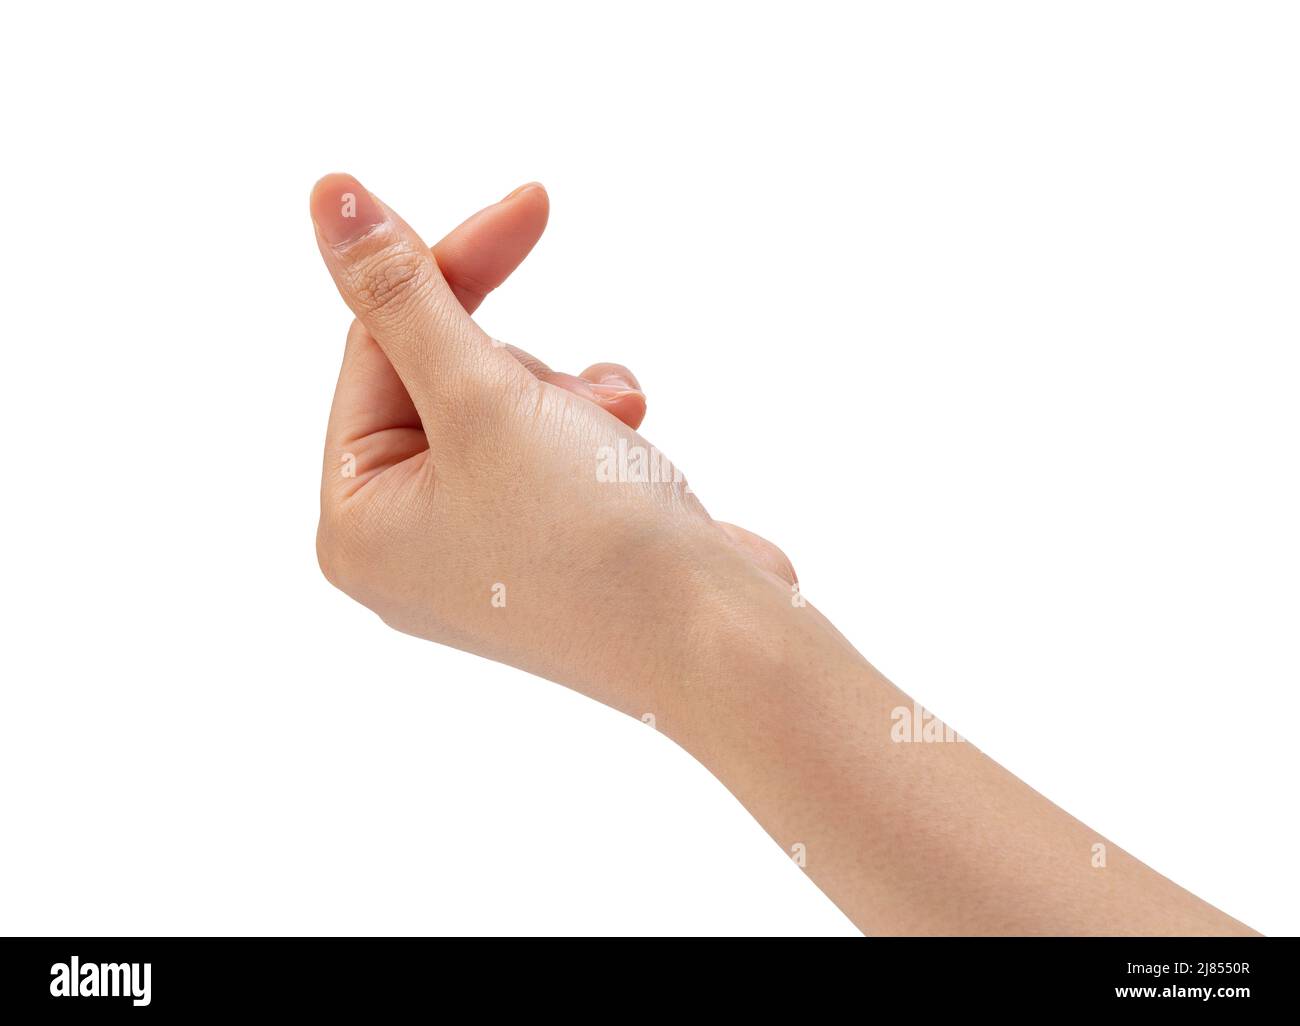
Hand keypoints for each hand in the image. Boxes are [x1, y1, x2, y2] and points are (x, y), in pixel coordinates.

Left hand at [311, 174, 792, 713]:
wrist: (718, 647)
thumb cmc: (591, 541)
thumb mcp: (484, 398)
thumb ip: (405, 293)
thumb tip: (330, 196)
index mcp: (356, 524)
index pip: (377, 352)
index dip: (448, 272)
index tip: (528, 206)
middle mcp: (404, 547)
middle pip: (439, 379)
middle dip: (522, 368)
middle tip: (575, 397)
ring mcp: (479, 553)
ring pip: (504, 407)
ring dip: (567, 398)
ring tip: (615, 436)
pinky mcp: (547, 548)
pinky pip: (548, 448)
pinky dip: (594, 431)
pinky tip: (635, 448)